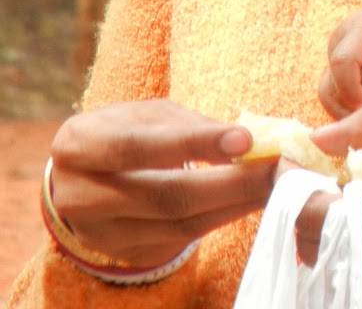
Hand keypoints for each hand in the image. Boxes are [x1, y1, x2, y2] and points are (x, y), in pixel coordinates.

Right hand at [46, 99, 275, 267]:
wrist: (84, 177)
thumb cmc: (125, 132)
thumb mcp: (148, 114)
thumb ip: (191, 125)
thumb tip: (247, 141)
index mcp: (79, 145)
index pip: (136, 147)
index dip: (193, 143)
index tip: (246, 140)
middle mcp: (79, 196)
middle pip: (163, 196)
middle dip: (230, 183)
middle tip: (276, 168)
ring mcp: (99, 233)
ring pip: (178, 225)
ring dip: (235, 205)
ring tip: (274, 185)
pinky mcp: (122, 253)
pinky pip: (181, 239)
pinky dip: (222, 219)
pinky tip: (249, 201)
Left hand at [293, 104, 361, 308]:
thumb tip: (326, 132)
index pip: (322, 215)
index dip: (300, 199)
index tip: (301, 183)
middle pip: (323, 254)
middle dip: (314, 228)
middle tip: (325, 206)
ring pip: (339, 288)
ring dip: (334, 261)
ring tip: (352, 235)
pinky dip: (360, 289)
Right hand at [321, 0, 361, 117]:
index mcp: (357, 31)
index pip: (342, 65)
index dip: (353, 93)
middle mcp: (338, 43)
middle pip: (330, 87)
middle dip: (355, 108)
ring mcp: (335, 54)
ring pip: (331, 94)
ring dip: (356, 110)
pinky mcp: (340, 65)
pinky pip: (340, 91)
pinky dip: (357, 103)